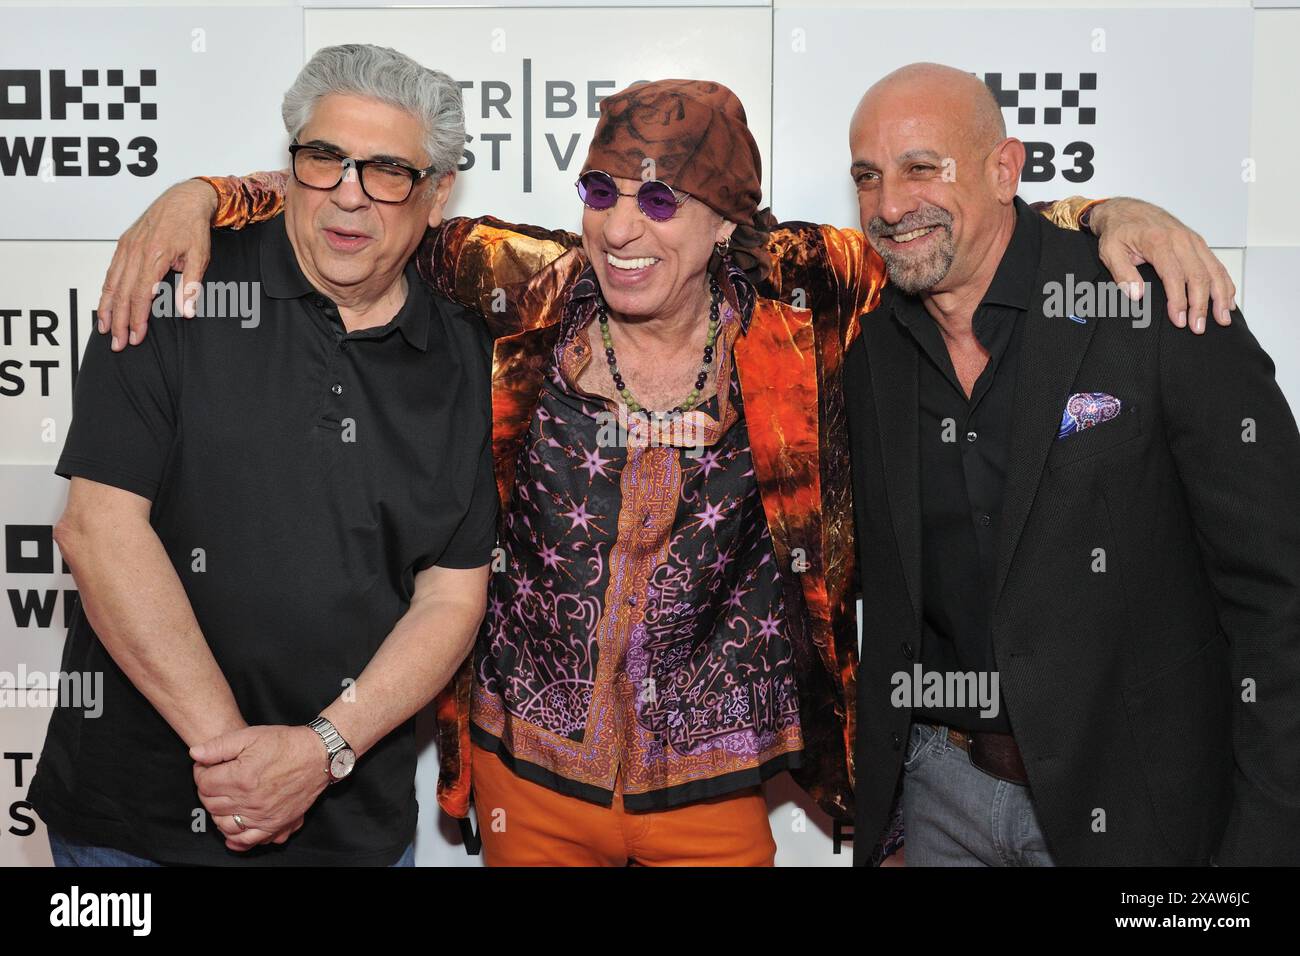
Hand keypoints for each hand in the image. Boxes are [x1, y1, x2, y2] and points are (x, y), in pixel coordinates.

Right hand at [99, 179, 218, 351]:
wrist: (184, 198)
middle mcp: (136, 251)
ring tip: (104, 330)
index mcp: (155, 255)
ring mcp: (127, 247)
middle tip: (118, 343)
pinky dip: (106, 291)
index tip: (136, 337)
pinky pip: (111, 272)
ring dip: (107, 310)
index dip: (137, 318)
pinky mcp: (124, 244)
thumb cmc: (193, 226)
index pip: (141, 295)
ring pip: (112, 284)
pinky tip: (105, 305)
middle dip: (119, 322)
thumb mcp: (200, 256)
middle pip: (123, 294)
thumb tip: (186, 311)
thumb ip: (191, 285)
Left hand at [191, 724, 329, 852]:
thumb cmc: (286, 744)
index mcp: (241, 777)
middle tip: (216, 779)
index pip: (204, 783)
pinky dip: (234, 837)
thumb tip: (196, 755)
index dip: (201, 772)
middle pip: (211, 803)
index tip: (207, 766)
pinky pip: (247, 839)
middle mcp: (250, 800)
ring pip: (223, 823)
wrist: (317, 756)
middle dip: (207, 790)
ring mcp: (262, 815)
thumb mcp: (251, 735)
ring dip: (217, 812)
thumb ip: (219, 746)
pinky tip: (232, 827)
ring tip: (224, 798)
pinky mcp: (274, 823)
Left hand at [1089, 197, 1235, 333]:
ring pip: (1213, 270)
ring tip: (1222, 319)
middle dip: (1201, 305)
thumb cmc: (1118, 231)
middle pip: (1199, 275)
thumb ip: (1122, 273)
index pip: (1174, 276)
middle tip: (1198, 327)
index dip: (1179, 301)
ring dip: (1220, 296)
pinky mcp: (1197, 242)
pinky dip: (1224, 282)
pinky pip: (1216, 263)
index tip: (1179, 321)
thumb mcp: (1109, 251)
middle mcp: (1180, 239)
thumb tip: (1136, 294)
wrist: (1125, 209)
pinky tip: (1228, 299)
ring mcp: (1192, 240)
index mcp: (1158, 242)